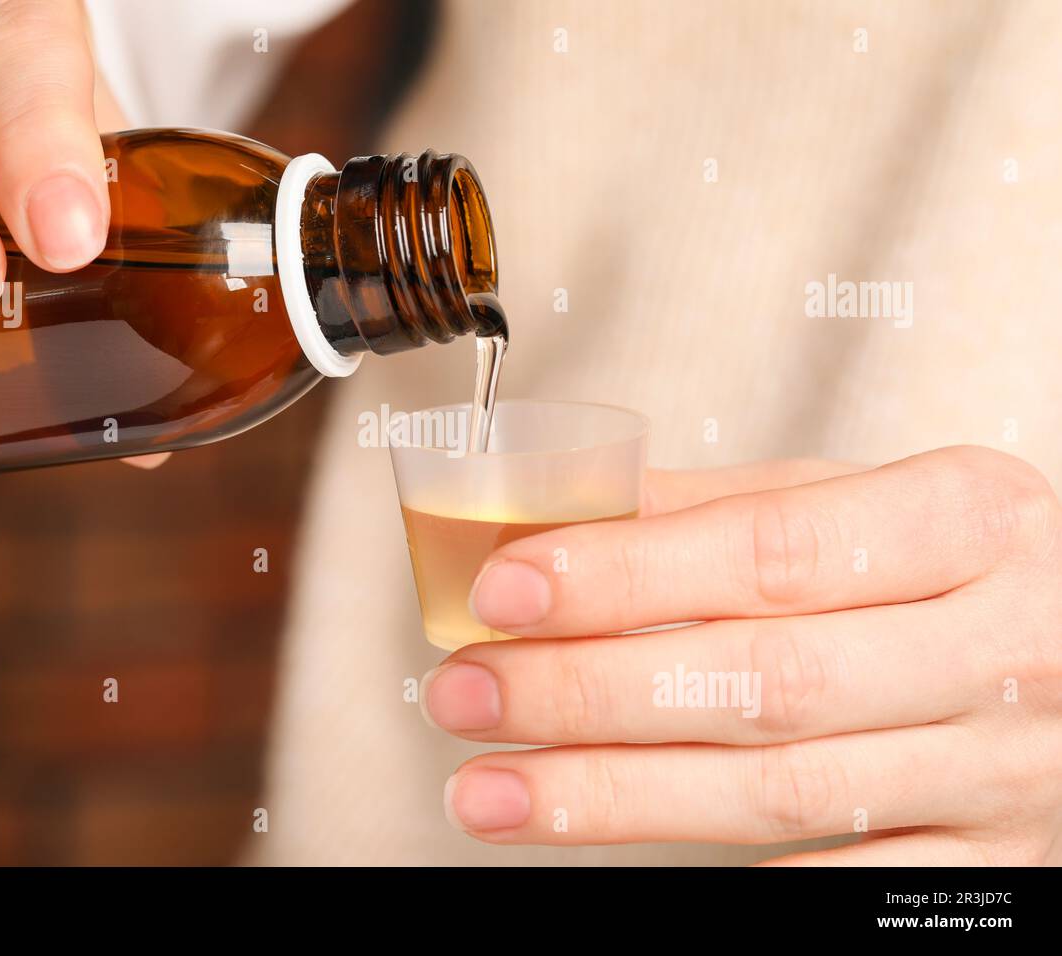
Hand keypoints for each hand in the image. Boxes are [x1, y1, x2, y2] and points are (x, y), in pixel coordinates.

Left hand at [423, 446, 1061, 864]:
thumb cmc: (966, 563)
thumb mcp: (874, 500)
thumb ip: (726, 508)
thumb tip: (561, 518)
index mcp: (969, 519)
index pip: (773, 550)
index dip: (628, 574)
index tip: (507, 588)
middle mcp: (999, 647)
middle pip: (765, 680)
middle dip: (589, 693)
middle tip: (466, 693)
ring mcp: (1003, 771)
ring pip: (782, 792)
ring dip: (613, 796)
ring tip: (489, 790)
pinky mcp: (992, 866)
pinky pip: (836, 886)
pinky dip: (712, 872)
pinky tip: (605, 844)